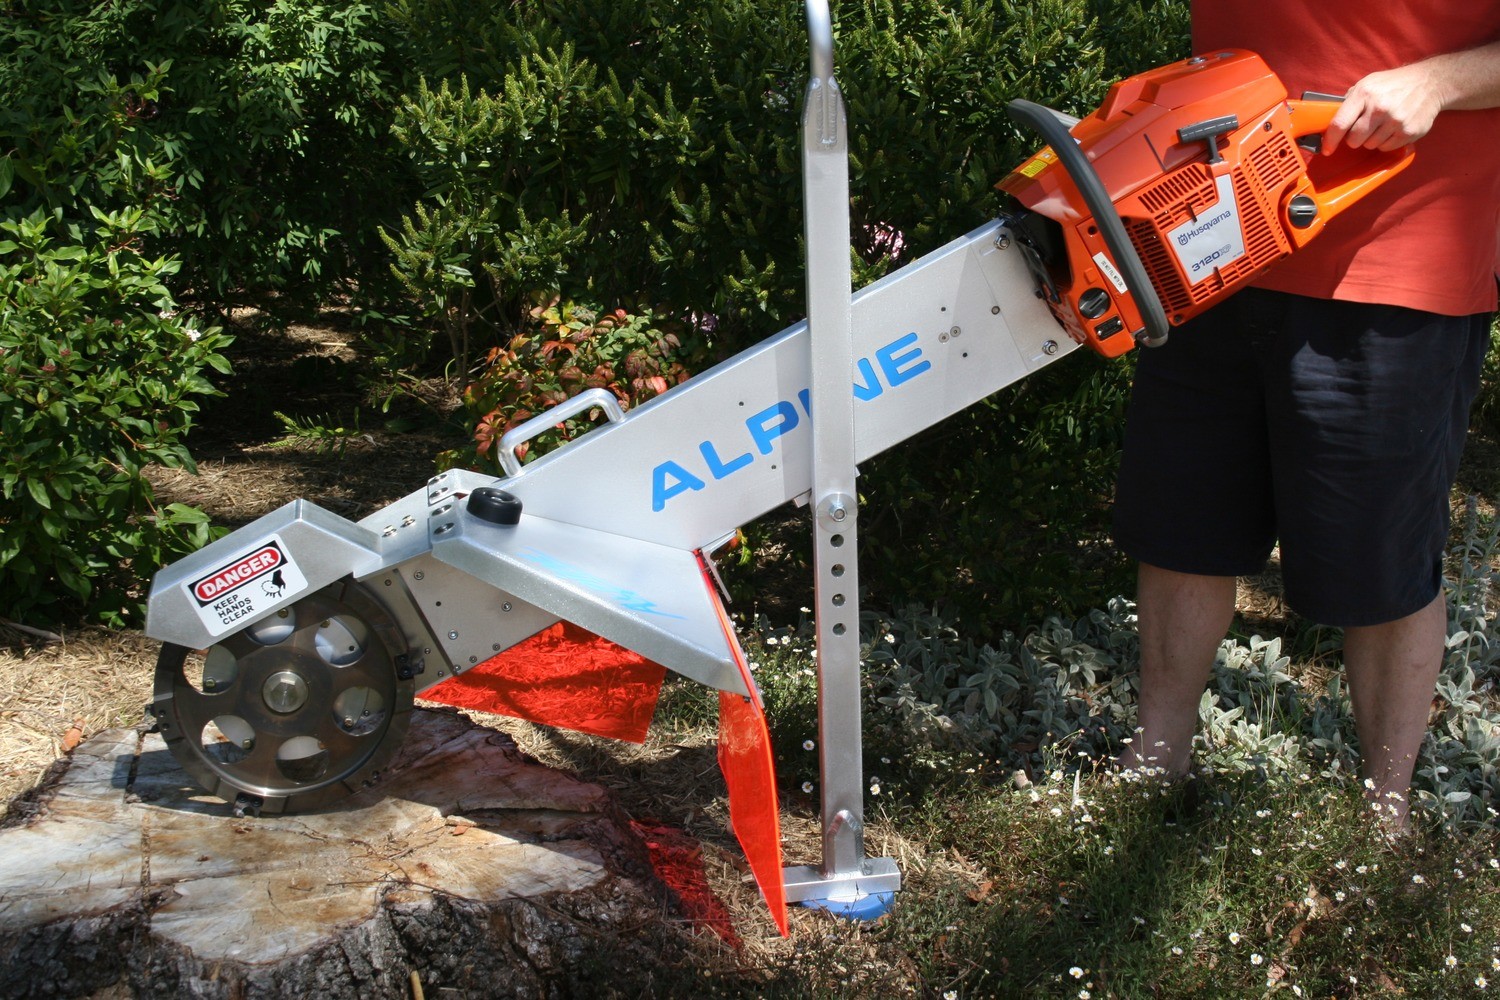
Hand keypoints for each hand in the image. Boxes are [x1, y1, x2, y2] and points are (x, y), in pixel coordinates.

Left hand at [1323, 63, 1444, 154]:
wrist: (1430, 82)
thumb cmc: (1394, 84)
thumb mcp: (1368, 83)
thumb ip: (1350, 101)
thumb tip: (1331, 121)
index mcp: (1365, 94)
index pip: (1340, 124)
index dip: (1330, 140)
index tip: (1326, 149)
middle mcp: (1379, 108)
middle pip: (1354, 140)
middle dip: (1355, 138)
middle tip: (1364, 128)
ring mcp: (1396, 121)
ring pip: (1370, 146)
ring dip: (1372, 139)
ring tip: (1383, 124)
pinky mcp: (1409, 131)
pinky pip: (1386, 148)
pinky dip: (1387, 142)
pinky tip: (1394, 128)